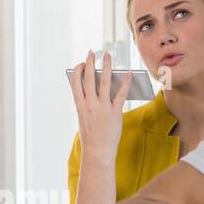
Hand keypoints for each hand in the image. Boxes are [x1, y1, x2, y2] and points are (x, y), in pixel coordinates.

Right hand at [70, 48, 129, 162]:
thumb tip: (99, 84)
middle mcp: (89, 104)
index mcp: (79, 105)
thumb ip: (89, 101)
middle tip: (93, 52)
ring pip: (104, 82)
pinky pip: (120, 95)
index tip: (82, 62)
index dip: (78, 70)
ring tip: (108, 56)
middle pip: (89, 78)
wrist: (97, 152)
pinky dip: (125, 83)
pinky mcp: (114, 113)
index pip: (75, 82)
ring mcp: (101, 108)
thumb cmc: (91, 135)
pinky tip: (128, 74)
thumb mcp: (84, 117)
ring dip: (106, 67)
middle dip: (90, 62)